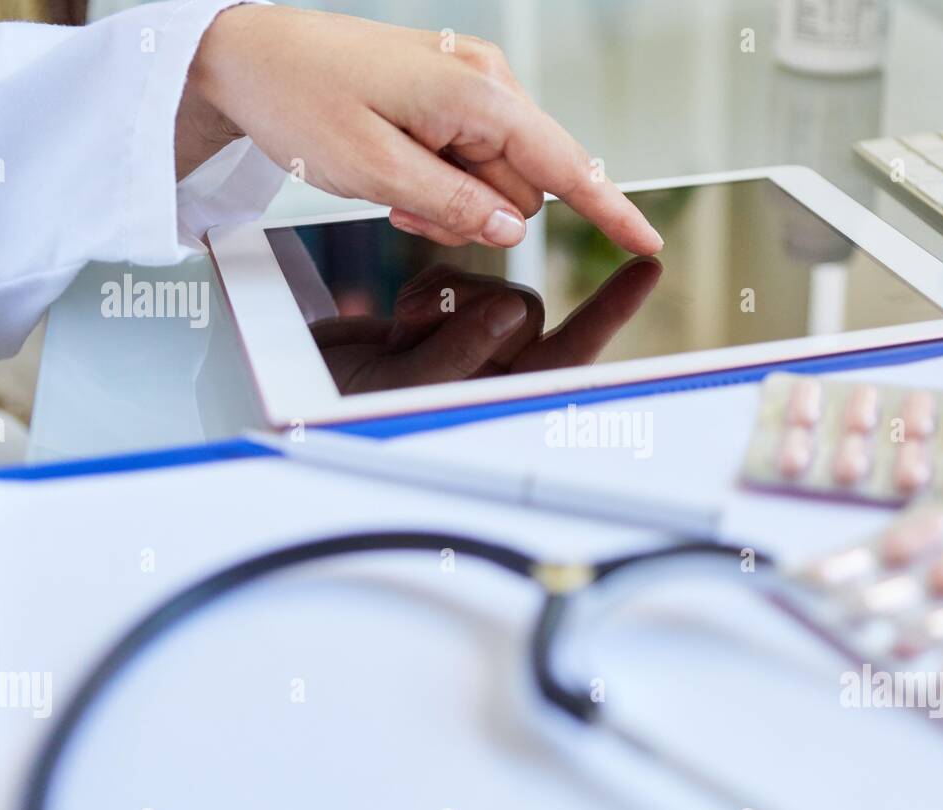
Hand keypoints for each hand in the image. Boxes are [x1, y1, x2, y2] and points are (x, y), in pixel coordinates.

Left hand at [180, 5, 661, 255]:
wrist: (249, 56)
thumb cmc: (300, 97)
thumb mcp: (373, 169)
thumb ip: (452, 205)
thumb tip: (514, 228)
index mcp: (474, 91)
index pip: (562, 163)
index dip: (607, 210)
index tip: (647, 244)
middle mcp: (485, 84)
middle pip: (524, 186)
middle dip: (477, 214)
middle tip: (406, 206)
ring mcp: (470, 91)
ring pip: (496, 185)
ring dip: (452, 205)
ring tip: (392, 186)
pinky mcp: (452, 103)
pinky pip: (471, 167)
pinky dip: (439, 187)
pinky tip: (397, 176)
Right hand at [310, 258, 663, 393]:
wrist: (296, 387)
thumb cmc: (342, 409)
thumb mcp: (403, 389)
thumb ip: (460, 354)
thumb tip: (508, 312)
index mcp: (497, 398)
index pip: (570, 353)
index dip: (610, 309)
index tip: (646, 267)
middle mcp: (490, 372)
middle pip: (525, 310)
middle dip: (481, 309)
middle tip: (423, 329)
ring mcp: (464, 345)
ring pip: (488, 289)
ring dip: (444, 299)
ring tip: (403, 331)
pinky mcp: (437, 319)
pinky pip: (451, 279)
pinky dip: (424, 292)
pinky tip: (398, 320)